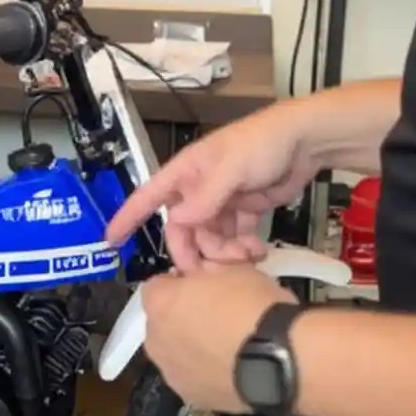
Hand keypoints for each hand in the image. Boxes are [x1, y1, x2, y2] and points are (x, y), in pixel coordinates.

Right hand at [106, 102, 321, 271]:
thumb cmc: (261, 143)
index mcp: (186, 173)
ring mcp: (222, 203)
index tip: (111, 240)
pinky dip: (243, 250)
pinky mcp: (244, 213)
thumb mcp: (230, 168)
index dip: (128, 218)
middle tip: (208, 273)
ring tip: (248, 255)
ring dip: (224, 253)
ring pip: (209, 239)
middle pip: (183, 230)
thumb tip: (177, 221)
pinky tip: (258, 252)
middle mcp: (199, 190)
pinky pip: (234, 239)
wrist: (304, 142)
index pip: (148, 197)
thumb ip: (204, 197)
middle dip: (194, 252)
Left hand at [143, 264, 296, 412]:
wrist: (278, 357)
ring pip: (174, 354)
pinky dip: (205, 373)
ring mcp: (170, 372)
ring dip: (190, 348)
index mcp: (160, 302)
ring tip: (226, 347)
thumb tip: (205, 280)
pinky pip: (192, 378)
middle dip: (180, 318)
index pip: (157, 285)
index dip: (180, 284)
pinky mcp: (191, 397)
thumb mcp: (232, 269)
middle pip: (162, 323)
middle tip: (215, 316)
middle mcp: (155, 339)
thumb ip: (208, 274)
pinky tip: (231, 369)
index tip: (202, 286)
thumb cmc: (254, 305)